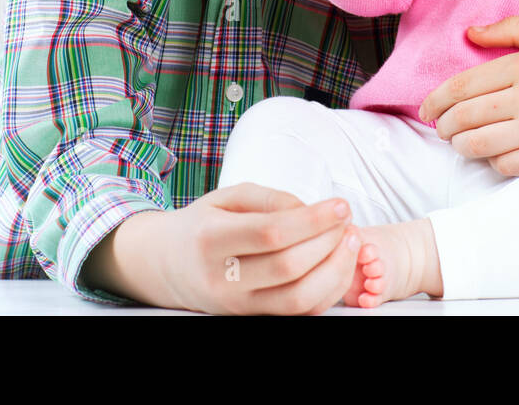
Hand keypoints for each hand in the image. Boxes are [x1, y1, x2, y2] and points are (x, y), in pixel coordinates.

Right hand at [86, 183, 362, 314]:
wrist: (168, 265)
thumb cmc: (204, 225)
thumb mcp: (227, 198)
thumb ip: (270, 199)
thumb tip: (311, 211)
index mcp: (211, 240)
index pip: (271, 233)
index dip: (313, 220)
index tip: (341, 205)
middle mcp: (221, 280)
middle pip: (289, 267)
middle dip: (329, 242)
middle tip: (347, 221)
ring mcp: (236, 307)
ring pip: (298, 300)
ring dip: (335, 271)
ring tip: (350, 242)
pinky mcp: (251, 320)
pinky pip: (299, 314)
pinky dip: (328, 292)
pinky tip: (338, 265)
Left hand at [416, 15, 518, 176]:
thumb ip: (515, 29)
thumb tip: (472, 32)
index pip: (464, 86)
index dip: (437, 99)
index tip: (427, 108)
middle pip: (464, 117)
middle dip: (444, 125)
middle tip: (441, 128)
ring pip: (478, 146)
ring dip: (462, 146)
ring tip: (462, 142)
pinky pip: (506, 167)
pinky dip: (493, 162)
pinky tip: (495, 154)